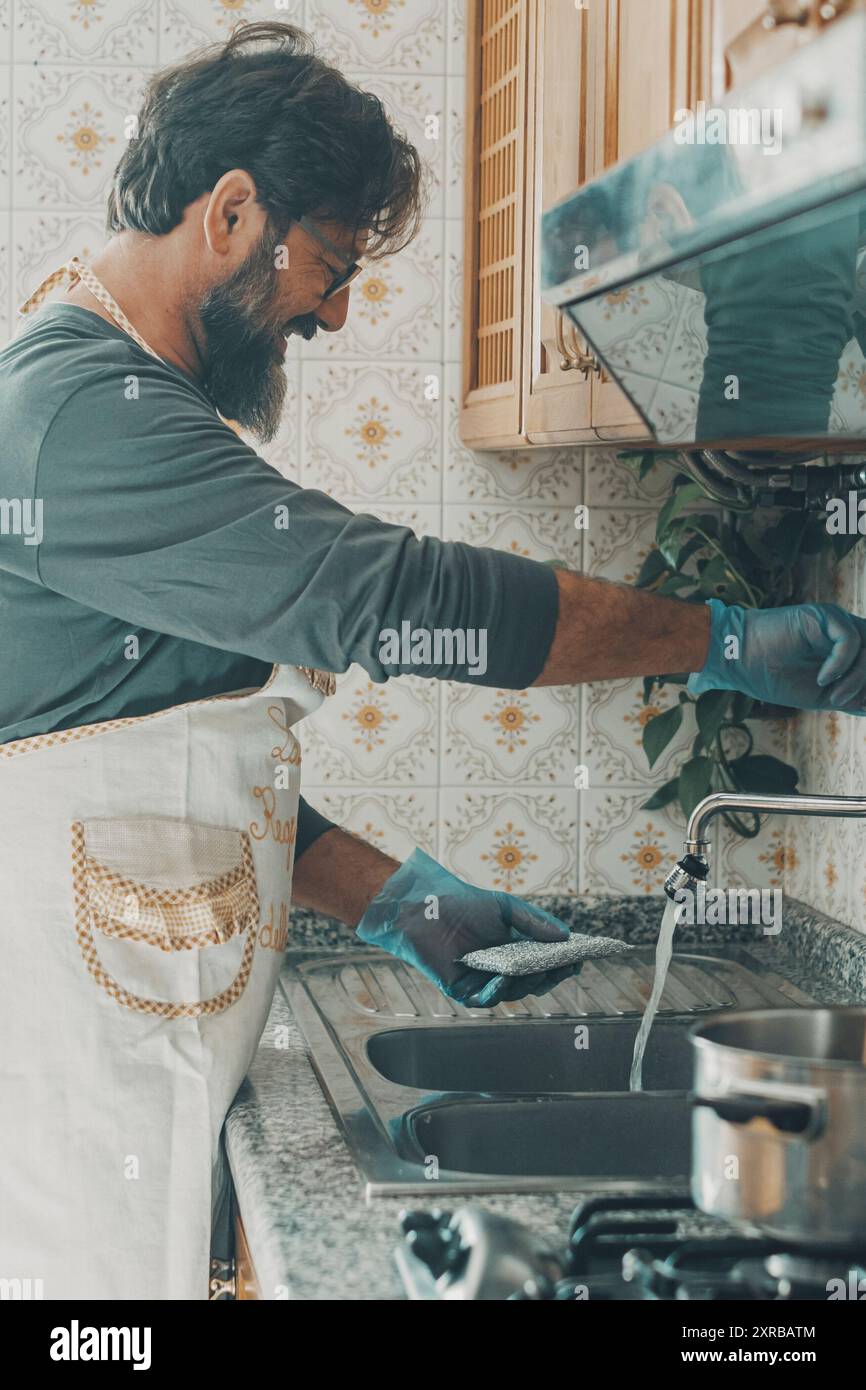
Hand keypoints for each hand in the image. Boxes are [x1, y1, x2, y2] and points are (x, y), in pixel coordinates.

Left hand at [355, 849, 575, 1007]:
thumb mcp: (505, 907)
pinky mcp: (465, 990)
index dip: (563, 963)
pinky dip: (498, 990)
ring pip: (515, 993)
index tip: (579, 959)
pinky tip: (504, 978)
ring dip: (528, 983)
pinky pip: (486, 998)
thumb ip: (534, 921)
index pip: (546, 962)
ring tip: (538, 969)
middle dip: (551, 975)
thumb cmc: (464, 904)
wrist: (426, 908)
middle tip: (564, 966)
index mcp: (516, 950)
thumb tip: (565, 936)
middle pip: (535, 981)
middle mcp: (503, 969)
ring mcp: (485, 981)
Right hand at [687, 599, 865, 713]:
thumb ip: (848, 698)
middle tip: (849, 703)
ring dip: (857, 677)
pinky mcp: (823, 616)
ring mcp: (835, 622)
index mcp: (845, 650)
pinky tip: (822, 679)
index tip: (858, 707)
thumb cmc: (772, 677)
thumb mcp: (819, 696)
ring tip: (836, 697)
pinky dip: (840, 664)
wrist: (738, 661)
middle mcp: (844, 632)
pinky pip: (849, 640)